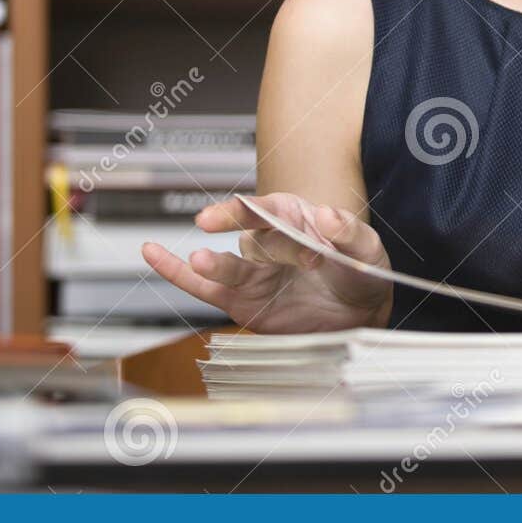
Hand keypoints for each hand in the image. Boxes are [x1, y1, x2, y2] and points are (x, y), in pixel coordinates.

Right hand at [142, 192, 393, 332]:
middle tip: (233, 228)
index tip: (254, 212)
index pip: (273, 207)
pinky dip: (177, 272)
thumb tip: (328, 215)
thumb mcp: (369, 252)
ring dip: (213, 260)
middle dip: (258, 237)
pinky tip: (152, 253)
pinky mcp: (242, 299)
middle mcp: (270, 240)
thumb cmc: (363, 274)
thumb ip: (351, 234)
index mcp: (299, 218)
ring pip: (229, 263)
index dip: (266, 211)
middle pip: (254, 235)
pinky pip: (205, 287)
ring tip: (202, 259)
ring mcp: (253, 270)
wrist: (361, 315)